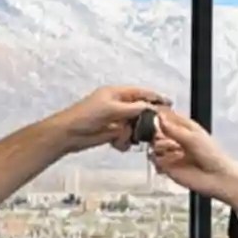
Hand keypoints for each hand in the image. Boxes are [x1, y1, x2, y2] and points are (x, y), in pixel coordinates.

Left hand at [53, 86, 167, 152]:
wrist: (68, 135)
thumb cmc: (86, 116)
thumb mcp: (112, 108)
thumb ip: (133, 108)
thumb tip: (150, 107)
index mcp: (117, 94)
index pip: (141, 93)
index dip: (154, 98)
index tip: (169, 104)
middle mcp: (117, 105)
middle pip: (139, 111)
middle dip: (143, 121)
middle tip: (152, 129)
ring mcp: (114, 120)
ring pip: (133, 127)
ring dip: (131, 134)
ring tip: (123, 138)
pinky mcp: (111, 133)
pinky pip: (125, 138)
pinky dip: (123, 142)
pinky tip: (117, 144)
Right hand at [150, 109, 237, 213]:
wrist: (217, 177)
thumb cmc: (211, 155)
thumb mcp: (193, 138)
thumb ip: (173, 129)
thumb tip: (158, 118)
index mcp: (183, 126)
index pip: (165, 115)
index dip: (158, 115)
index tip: (152, 116)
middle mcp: (175, 138)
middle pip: (155, 130)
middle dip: (155, 132)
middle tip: (161, 136)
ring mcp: (170, 152)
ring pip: (153, 145)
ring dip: (159, 147)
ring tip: (171, 151)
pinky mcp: (167, 167)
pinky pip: (154, 160)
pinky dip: (158, 161)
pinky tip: (167, 162)